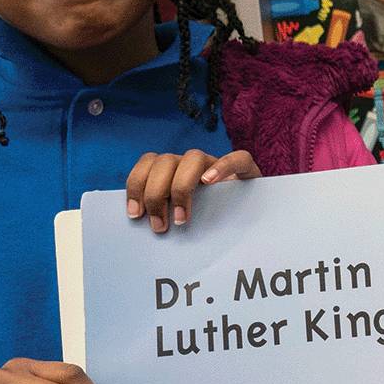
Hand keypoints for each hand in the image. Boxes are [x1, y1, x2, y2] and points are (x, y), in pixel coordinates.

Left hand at [126, 150, 259, 232]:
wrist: (248, 219)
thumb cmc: (206, 222)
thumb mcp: (179, 218)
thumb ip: (161, 215)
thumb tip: (139, 226)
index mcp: (172, 171)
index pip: (149, 162)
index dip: (137, 184)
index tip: (135, 213)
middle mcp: (190, 164)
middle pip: (165, 161)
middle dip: (156, 194)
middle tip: (159, 226)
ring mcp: (216, 164)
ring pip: (193, 157)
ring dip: (181, 187)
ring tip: (181, 218)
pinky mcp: (244, 169)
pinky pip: (237, 158)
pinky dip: (222, 167)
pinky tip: (210, 183)